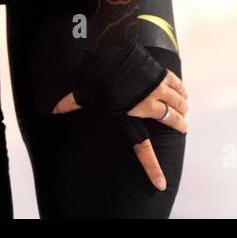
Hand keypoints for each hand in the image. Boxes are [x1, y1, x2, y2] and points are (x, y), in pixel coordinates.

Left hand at [52, 68, 188, 190]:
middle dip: (180, 124)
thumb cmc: (102, 76)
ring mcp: (159, 87)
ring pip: (178, 102)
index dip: (152, 168)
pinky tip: (183, 93)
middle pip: (173, 119)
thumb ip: (71, 104)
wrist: (115, 53)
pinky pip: (177, 85)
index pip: (144, 148)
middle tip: (182, 126)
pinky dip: (182, 90)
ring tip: (184, 109)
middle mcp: (151, 103)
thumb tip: (52, 110)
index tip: (161, 183)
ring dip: (182, 106)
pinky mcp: (162, 73)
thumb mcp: (86, 94)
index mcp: (134, 114)